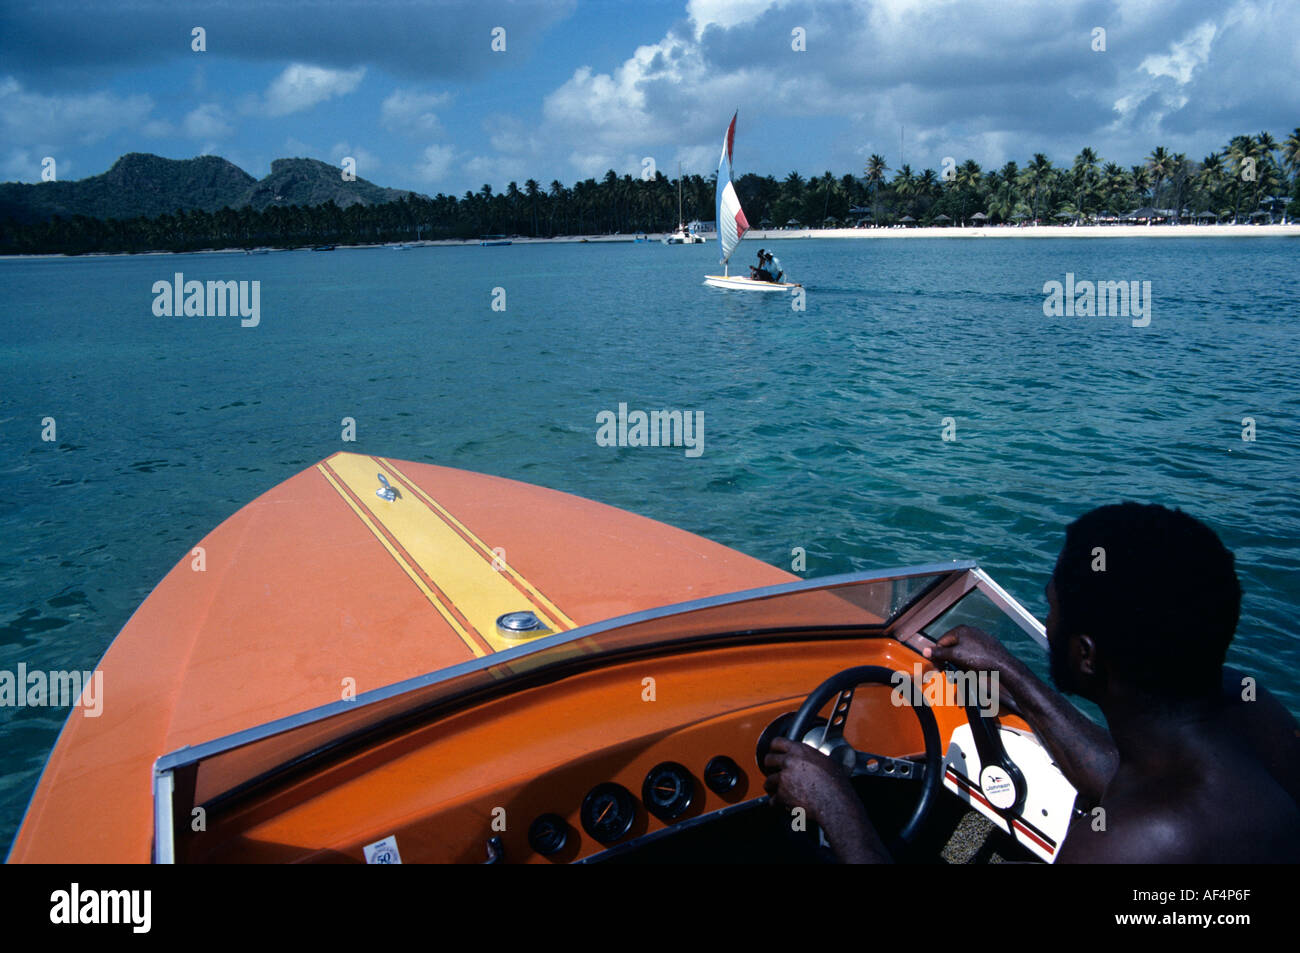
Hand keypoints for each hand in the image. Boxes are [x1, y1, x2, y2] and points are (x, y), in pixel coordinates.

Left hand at [763, 737, 888, 862]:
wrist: (835, 803)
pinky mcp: (782, 795)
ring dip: (773, 787)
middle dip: (770, 767)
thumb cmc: (836, 785)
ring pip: (768, 781)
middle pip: (768, 760)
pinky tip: (786, 805)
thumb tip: (810, 760)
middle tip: (776, 773)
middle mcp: (789, 761)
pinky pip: (773, 800)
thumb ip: (812, 758)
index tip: (774, 754)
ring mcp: (784, 778)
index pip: (777, 742)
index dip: (774, 749)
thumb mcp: (827, 762)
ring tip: (782, 792)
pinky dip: (778, 804)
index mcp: (800, 750)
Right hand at [924, 624, 1017, 673]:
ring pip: (961, 652)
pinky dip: (969, 663)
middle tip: (950, 671)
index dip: (938, 656)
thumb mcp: (956, 656)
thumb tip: (925, 651)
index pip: (941, 642)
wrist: (1003, 664)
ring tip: (964, 672)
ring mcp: (978, 638)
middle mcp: (969, 632)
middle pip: (951, 647)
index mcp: (960, 630)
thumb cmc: (980, 658)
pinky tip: (973, 670)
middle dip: (950, 660)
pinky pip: (971, 655)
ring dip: (959, 664)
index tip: (939, 667)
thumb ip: (939, 653)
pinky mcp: (985, 646)